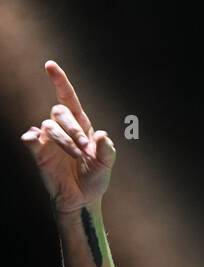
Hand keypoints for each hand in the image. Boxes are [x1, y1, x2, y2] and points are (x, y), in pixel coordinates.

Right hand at [20, 60, 115, 214]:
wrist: (83, 200)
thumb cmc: (94, 179)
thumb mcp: (106, 165)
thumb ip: (107, 151)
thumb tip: (102, 135)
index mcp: (80, 125)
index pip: (67, 98)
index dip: (59, 81)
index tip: (50, 65)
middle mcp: (62, 128)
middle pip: (59, 112)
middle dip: (74, 128)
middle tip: (85, 147)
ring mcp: (48, 139)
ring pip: (49, 126)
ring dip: (64, 140)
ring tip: (76, 156)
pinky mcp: (38, 152)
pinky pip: (30, 138)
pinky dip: (32, 138)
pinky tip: (37, 141)